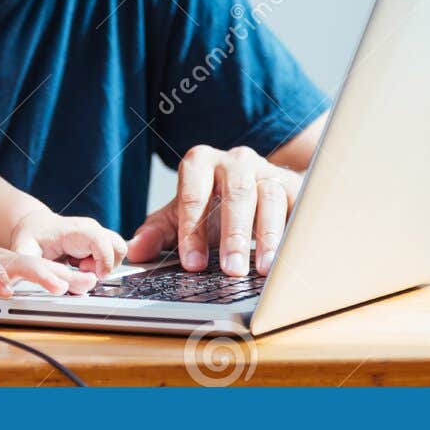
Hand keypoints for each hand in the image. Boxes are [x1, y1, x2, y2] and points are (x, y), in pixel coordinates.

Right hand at [0, 233, 97, 297]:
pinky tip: (7, 290)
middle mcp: (9, 264)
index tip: (92, 283)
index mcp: (18, 266)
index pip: (49, 269)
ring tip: (57, 285)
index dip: (71, 276)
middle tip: (84, 283)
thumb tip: (64, 287)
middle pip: (41, 265)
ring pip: (20, 266)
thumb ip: (29, 283)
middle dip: (63, 275)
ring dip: (41, 274)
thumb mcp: (4, 277)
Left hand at [9, 211, 126, 276]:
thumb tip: (60, 287)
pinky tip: (80, 265)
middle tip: (82, 270)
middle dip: (106, 267)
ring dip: (103, 267)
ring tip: (79, 267)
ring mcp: (98, 235)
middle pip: (118, 248)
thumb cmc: (30, 237)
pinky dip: (100, 267)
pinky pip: (111, 258)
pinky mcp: (99, 243)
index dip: (105, 261)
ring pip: (118, 253)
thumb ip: (37, 270)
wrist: (35, 226)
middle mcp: (92, 230)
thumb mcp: (24, 253)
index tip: (96, 276)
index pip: (102, 241)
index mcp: (76, 229)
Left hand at [127, 145, 300, 276]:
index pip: (193, 192)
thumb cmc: (214, 207)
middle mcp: (235, 161)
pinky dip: (291, 232)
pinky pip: (295, 206)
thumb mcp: (183, 216)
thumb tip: (134, 250)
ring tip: (262, 268)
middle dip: (233, 234)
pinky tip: (286, 257)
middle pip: (235, 193)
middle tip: (230, 269)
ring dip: (267, 235)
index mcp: (201, 163)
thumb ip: (158, 232)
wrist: (254, 191)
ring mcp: (267, 171)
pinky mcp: (293, 186)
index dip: (192, 229)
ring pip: (268, 196)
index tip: (192, 263)